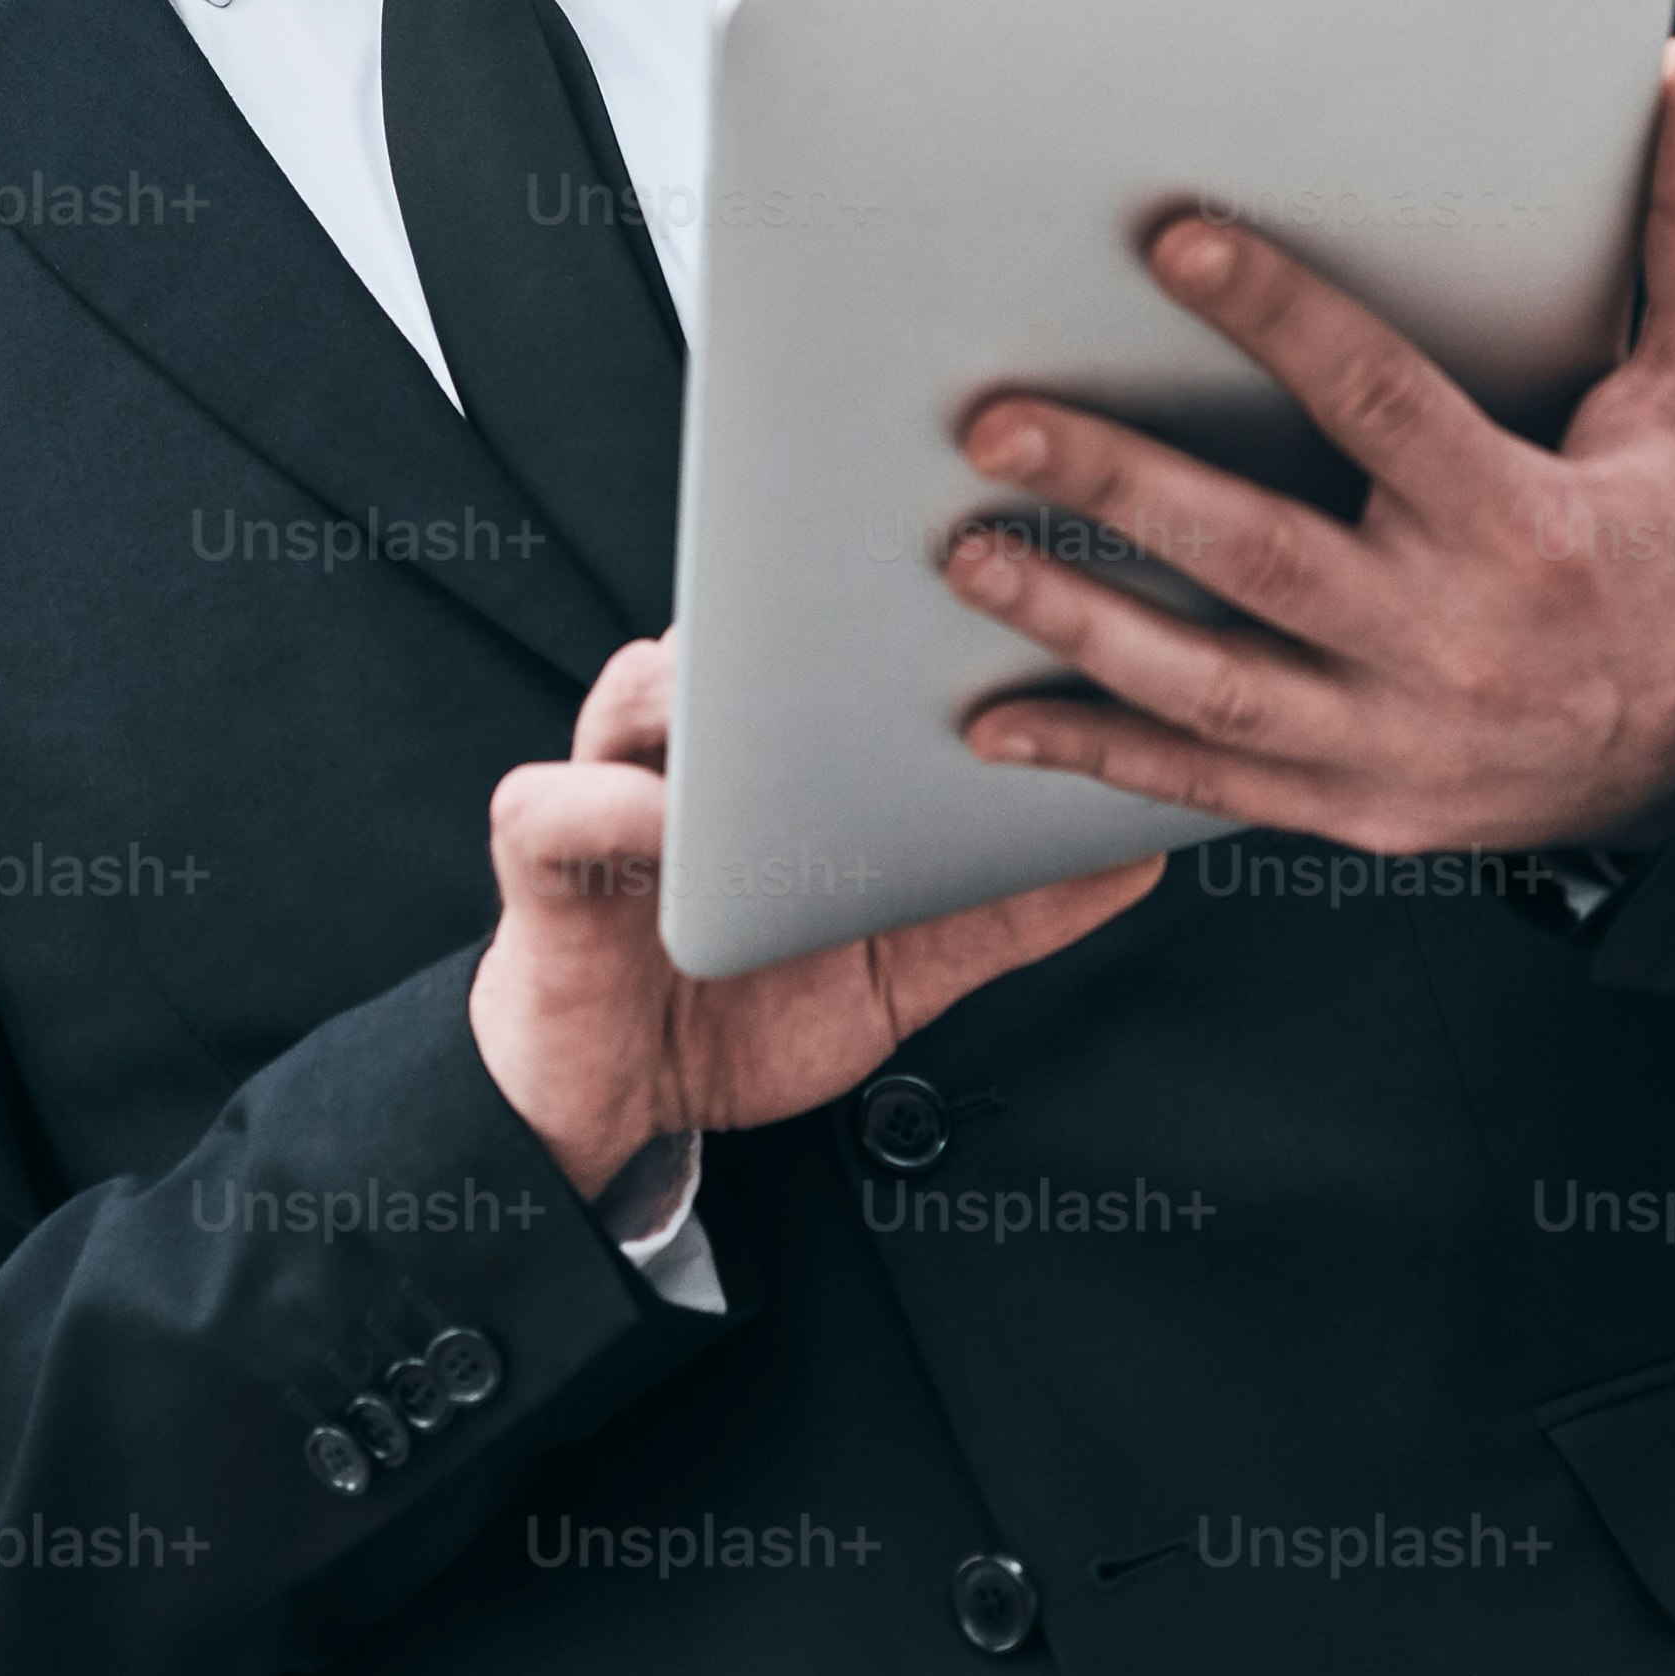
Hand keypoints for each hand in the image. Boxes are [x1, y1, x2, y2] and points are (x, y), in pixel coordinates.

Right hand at [471, 631, 1166, 1204]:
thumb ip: (996, 915)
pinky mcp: (542, 857)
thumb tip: (1132, 856)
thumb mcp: (896, 970)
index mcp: (775, 743)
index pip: (832, 635)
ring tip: (780, 699)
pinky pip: (560, 807)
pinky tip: (673, 820)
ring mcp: (608, 785)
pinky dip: (615, 804)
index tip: (998, 573)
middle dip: (815, 602)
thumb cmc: (745, 1009)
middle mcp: (693, 739)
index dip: (904, 596)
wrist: (619, 1102)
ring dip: (713, 684)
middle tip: (911, 583)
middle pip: (744, 630)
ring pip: (646, 685)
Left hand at [947, 30, 1674, 854]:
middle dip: (1120, 487)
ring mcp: (1392, 740)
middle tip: (997, 424)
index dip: (1276, 316)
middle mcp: (1448, 641)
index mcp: (1523, 522)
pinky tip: (996, 726)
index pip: (1380, 404)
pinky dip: (1099, 758)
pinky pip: (1207, 786)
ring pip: (1208, 686)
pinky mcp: (1355, 807)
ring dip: (1078, 622)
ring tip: (969, 555)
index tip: (1174, 242)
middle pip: (1257, 557)